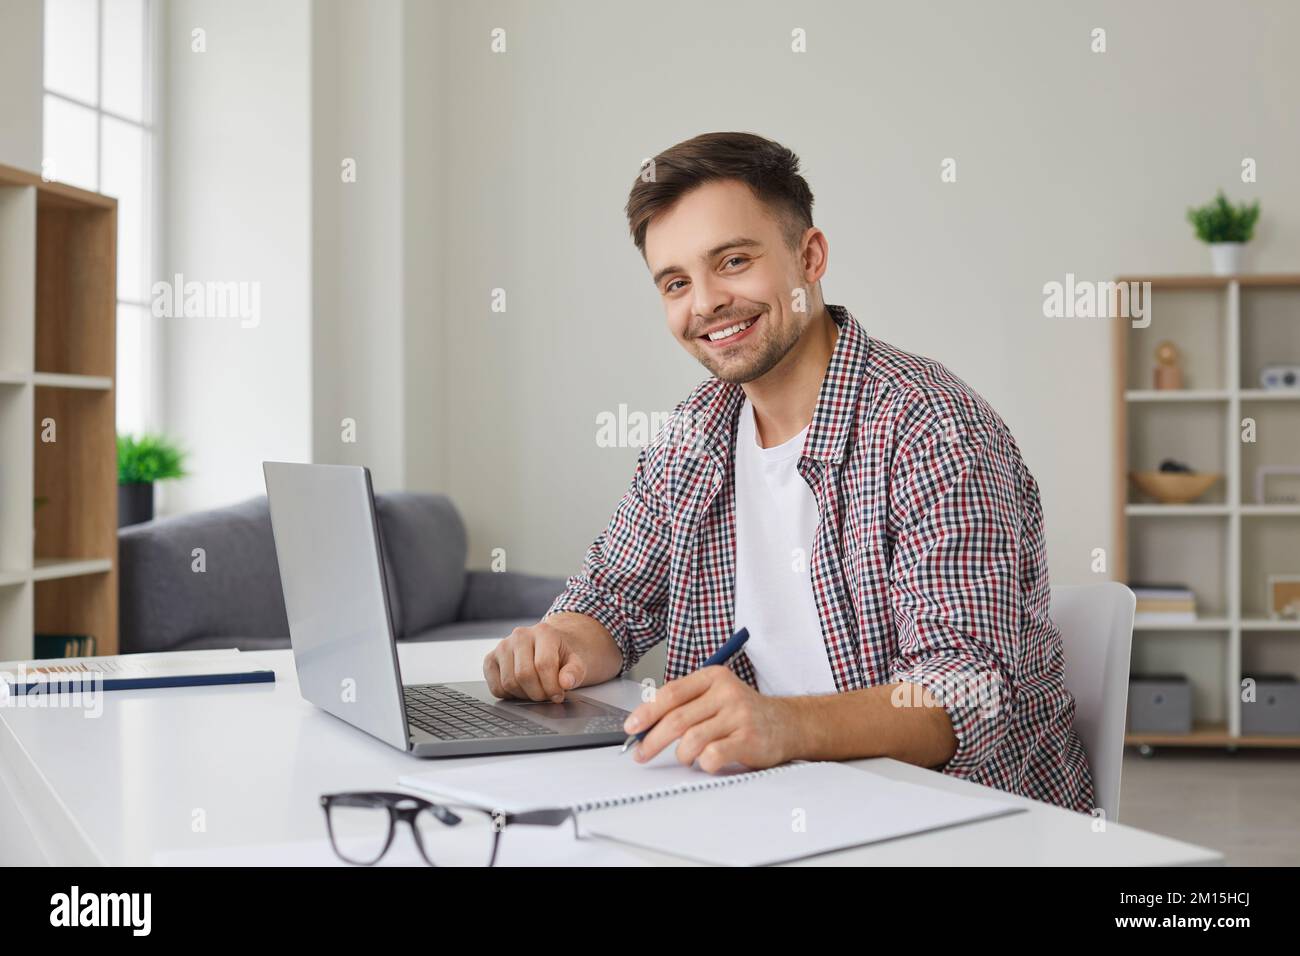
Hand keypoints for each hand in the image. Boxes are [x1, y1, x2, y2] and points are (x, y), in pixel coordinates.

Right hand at [483, 618, 605, 701]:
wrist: (548, 645)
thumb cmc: (561, 655)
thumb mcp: (576, 661)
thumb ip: (575, 672)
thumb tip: (565, 682)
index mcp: (543, 632)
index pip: (543, 664)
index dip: (552, 686)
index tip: (559, 695)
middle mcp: (519, 635)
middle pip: (524, 675)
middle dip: (538, 693)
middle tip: (547, 695)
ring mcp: (502, 646)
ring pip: (509, 683)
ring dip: (525, 696)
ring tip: (536, 691)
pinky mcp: (490, 659)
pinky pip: (496, 687)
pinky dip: (510, 696)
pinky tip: (522, 689)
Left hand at [624, 666, 798, 772]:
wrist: (787, 724)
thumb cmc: (743, 713)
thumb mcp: (716, 696)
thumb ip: (686, 704)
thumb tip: (645, 724)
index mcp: (713, 677)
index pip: (671, 693)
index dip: (647, 712)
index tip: (632, 728)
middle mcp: (726, 693)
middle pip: (676, 719)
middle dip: (652, 740)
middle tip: (641, 753)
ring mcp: (739, 715)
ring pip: (691, 740)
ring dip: (681, 755)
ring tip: (686, 758)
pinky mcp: (748, 738)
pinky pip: (712, 755)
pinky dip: (703, 763)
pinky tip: (707, 761)